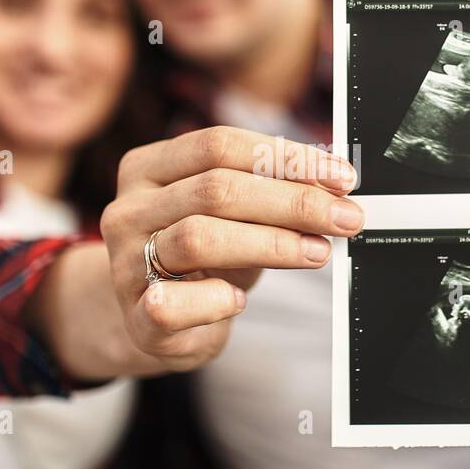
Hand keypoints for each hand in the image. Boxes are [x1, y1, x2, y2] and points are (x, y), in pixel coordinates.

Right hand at [98, 126, 361, 371]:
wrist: (155, 323)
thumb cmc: (203, 259)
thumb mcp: (230, 215)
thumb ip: (265, 191)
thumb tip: (334, 182)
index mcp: (147, 168)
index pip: (217, 145)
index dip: (285, 157)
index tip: (340, 177)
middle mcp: (128, 210)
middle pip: (215, 190)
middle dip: (292, 202)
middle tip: (344, 217)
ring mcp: (125, 263)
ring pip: (199, 238)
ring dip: (270, 244)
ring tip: (317, 252)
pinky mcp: (136, 317)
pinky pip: (173, 304)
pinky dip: (215, 300)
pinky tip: (240, 301)